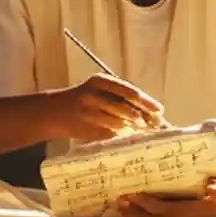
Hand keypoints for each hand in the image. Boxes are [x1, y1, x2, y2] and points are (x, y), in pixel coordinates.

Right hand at [49, 73, 166, 142]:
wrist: (56, 111)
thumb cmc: (85, 99)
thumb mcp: (100, 89)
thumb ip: (121, 96)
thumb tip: (150, 109)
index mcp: (99, 81)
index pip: (129, 92)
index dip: (146, 102)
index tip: (159, 110)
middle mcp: (93, 96)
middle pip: (125, 107)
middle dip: (141, 117)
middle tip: (153, 123)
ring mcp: (89, 113)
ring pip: (119, 122)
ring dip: (133, 127)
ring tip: (142, 129)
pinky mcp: (88, 129)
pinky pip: (111, 133)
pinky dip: (122, 135)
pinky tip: (128, 135)